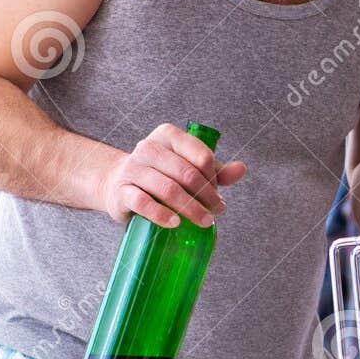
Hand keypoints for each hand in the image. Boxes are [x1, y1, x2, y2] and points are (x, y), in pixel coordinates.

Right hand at [98, 123, 246, 227]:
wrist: (117, 184)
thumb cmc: (160, 174)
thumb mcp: (187, 166)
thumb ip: (214, 169)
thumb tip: (241, 169)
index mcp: (168, 135)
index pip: (200, 155)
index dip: (214, 177)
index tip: (218, 195)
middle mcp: (148, 147)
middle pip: (186, 173)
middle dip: (206, 196)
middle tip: (216, 212)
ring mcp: (133, 169)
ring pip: (168, 188)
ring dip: (190, 208)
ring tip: (204, 221)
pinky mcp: (121, 191)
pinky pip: (142, 202)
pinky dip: (161, 214)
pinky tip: (175, 223)